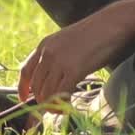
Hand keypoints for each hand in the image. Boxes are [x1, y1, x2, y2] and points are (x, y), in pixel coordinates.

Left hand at [18, 6, 133, 105]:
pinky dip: (62, 105)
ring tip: (60, 110)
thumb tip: (51, 80)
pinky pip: (61, 94)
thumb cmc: (94, 34)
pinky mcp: (74, 70)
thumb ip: (56, 57)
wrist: (111, 24)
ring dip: (51, 106)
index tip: (23, 99)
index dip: (22, 88)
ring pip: (46, 93)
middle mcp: (48, 53)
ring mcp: (60, 61)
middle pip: (36, 86)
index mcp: (44, 45)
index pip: (25, 71)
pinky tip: (68, 108)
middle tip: (52, 108)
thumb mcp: (67, 42)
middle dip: (41, 101)